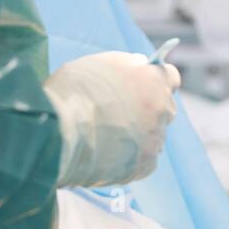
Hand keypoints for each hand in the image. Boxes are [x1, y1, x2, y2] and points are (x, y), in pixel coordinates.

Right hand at [44, 51, 180, 187]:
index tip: (144, 86)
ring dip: (138, 136)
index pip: (171, 78)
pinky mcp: (143, 166)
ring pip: (153, 137)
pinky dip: (129, 160)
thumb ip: (127, 64)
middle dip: (148, 109)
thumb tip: (140, 65)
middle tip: (120, 114)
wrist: (58, 131)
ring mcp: (154, 139)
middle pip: (164, 108)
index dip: (155, 82)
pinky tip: (106, 155)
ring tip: (107, 138)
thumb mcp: (101, 62)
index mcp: (154, 80)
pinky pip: (143, 162)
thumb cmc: (73, 91)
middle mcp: (161, 109)